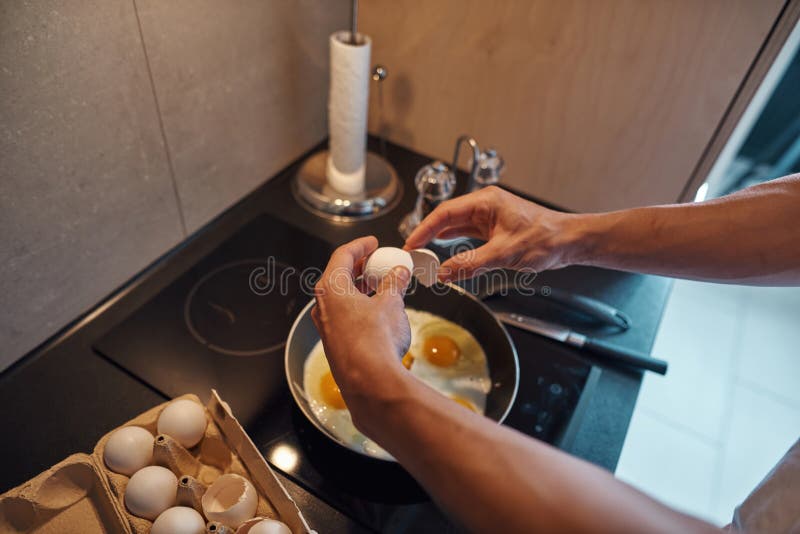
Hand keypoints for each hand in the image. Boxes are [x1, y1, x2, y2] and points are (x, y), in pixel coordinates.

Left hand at [312, 236, 412, 430]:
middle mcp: (323, 306)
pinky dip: (360, 306)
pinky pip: (345, 316)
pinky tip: (378, 311)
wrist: (370, 382)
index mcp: (331, 288)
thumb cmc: (376, 341)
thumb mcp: (391, 303)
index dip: (360, 246)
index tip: (372, 243)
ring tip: (382, 286)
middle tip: (378, 263)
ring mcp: (327, 326)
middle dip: (361, 268)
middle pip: (339, 276)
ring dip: (361, 288)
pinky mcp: (335, 343)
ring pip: (342, 298)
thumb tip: (399, 273)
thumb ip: (394, 284)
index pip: (342, 256)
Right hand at [404, 186, 576, 281]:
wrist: (570, 242)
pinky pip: (469, 237)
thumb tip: (445, 272)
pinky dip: (456, 247)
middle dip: (429, 236)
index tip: (412, 244)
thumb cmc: (545, 239)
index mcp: (486, 202)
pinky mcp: (495, 230)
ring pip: (457, 229)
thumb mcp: (504, 253)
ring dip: (441, 242)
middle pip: (448, 220)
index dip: (425, 229)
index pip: (446, 213)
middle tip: (413, 253)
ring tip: (425, 256)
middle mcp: (486, 206)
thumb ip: (471, 263)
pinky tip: (446, 255)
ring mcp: (490, 218)